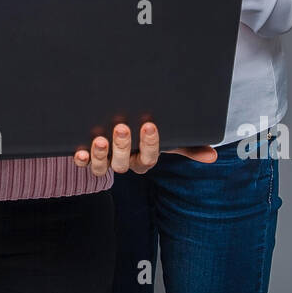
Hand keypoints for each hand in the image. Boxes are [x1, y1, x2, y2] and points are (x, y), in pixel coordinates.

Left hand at [73, 123, 217, 173]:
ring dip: (101, 155)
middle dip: (123, 145)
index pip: (149, 157)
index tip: (150, 125)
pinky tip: (79, 151)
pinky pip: (83, 164)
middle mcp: (123, 163)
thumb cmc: (143, 136)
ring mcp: (104, 162)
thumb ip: (186, 147)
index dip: (149, 144)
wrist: (114, 127)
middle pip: (123, 162)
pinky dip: (81, 159)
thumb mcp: (165, 140)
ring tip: (101, 140)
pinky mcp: (87, 157)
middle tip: (122, 127)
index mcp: (143, 160)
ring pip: (102, 167)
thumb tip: (212, 156)